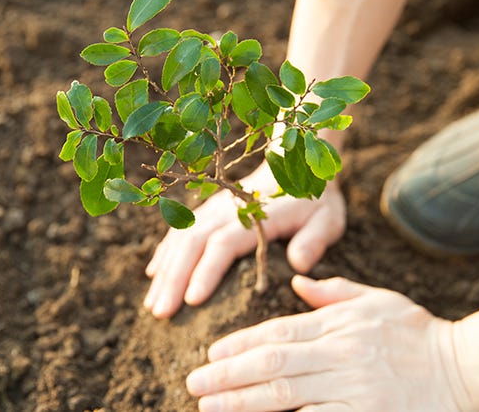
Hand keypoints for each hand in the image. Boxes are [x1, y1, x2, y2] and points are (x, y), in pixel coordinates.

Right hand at [143, 164, 346, 318]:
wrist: (296, 165)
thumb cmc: (314, 201)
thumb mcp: (327, 219)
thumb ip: (314, 240)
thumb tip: (299, 264)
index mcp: (255, 215)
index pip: (224, 244)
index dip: (206, 271)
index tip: (192, 301)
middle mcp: (227, 210)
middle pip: (192, 244)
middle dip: (174, 279)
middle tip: (161, 313)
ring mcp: (213, 208)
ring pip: (181, 238)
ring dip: (165, 272)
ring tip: (152, 305)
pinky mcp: (207, 211)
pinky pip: (180, 230)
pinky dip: (165, 253)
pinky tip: (154, 275)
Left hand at [186, 276, 468, 411]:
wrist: (465, 368)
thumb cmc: (417, 332)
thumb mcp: (377, 300)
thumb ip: (334, 292)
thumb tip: (298, 281)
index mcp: (339, 325)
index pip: (278, 333)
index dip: (239, 344)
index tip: (211, 355)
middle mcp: (341, 355)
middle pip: (272, 365)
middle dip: (228, 375)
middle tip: (194, 384)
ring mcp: (352, 389)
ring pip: (286, 396)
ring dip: (242, 402)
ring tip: (210, 406)